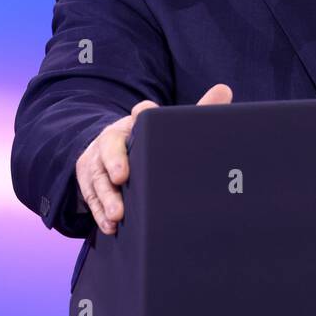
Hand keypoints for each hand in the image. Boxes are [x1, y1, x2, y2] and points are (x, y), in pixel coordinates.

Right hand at [75, 83, 232, 234]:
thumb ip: (198, 110)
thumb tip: (225, 90)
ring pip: (98, 178)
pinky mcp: (90, 186)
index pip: (138, 114)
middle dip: (114, 161)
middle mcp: (113, 141)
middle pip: (109, 146)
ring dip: (107, 197)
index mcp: (135, 124)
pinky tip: (111, 225)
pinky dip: (100, 214)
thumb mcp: (165, 128)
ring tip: (118, 214)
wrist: (106, 155)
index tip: (142, 114)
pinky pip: (92, 200)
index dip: (140, 113)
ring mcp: (98, 164)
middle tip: (121, 176)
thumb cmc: (145, 143)